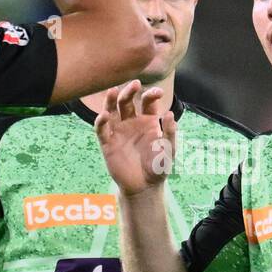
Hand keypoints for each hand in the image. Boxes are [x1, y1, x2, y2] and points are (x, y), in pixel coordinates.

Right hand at [94, 81, 176, 196]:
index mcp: (148, 120)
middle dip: (130, 91)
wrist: (145, 187)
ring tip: (113, 91)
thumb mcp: (169, 150)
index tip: (157, 92)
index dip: (151, 94)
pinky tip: (104, 115)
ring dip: (111, 100)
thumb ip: (170, 132)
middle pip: (127, 101)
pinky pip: (102, 129)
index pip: (148, 102)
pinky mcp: (107, 143)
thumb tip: (170, 114)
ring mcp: (118, 131)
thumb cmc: (158, 167)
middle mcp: (132, 122)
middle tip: (134, 84)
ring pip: (112, 110)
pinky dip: (101, 121)